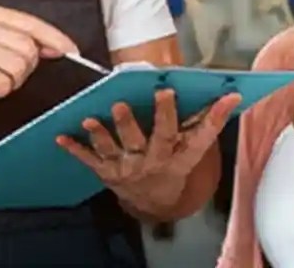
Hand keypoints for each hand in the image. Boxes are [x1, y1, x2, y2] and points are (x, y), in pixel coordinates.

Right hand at [0, 3, 79, 105]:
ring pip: (20, 66)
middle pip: (29, 48)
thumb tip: (50, 46)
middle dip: (25, 67)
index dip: (56, 38)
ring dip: (12, 80)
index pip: (31, 23)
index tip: (71, 50)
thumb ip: (10, 35)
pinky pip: (4, 84)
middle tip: (5, 72)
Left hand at [56, 89, 241, 214]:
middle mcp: (154, 162)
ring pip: (116, 149)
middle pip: (150, 141)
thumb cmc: (174, 165)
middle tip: (125, 103)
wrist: (153, 202)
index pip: (191, 137)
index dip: (188, 116)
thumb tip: (232, 95)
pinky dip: (76, 149)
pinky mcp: (108, 172)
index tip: (174, 91)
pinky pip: (90, 160)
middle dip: (138, 122)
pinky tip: (62, 136)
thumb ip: (208, 122)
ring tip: (90, 119)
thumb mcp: (193, 149)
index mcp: (179, 156)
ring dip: (102, 135)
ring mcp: (129, 168)